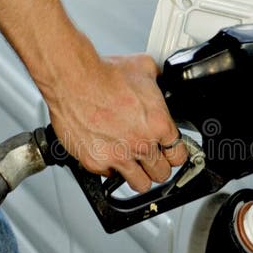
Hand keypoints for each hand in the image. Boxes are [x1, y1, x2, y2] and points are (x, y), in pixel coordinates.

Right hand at [47, 51, 186, 192]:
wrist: (73, 80)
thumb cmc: (104, 74)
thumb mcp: (145, 69)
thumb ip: (158, 82)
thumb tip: (161, 81)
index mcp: (158, 125)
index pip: (179, 156)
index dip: (174, 154)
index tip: (169, 153)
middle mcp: (141, 144)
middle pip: (162, 173)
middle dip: (157, 167)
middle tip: (150, 159)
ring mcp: (118, 156)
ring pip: (140, 184)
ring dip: (139, 176)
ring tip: (134, 166)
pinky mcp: (96, 162)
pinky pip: (108, 175)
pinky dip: (108, 167)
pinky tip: (107, 153)